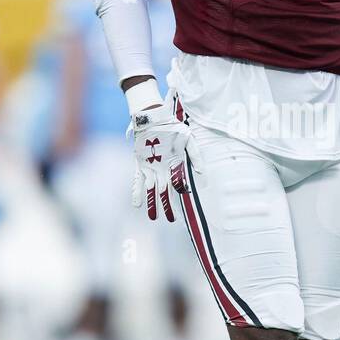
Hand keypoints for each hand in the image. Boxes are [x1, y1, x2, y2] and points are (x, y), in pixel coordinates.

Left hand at [130, 105, 200, 221]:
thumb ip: (195, 156)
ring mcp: (151, 168)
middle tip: (171, 220)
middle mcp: (163, 170)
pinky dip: (137, 192)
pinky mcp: (140, 164)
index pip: (178, 183)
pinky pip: (138, 181)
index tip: (184, 201)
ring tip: (153, 218)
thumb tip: (202, 173)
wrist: (153, 119)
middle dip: (168, 206)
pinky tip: (136, 205)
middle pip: (165, 192)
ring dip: (152, 203)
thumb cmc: (172, 128)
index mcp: (176, 165)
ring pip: (152, 190)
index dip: (181, 192)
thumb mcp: (187, 140)